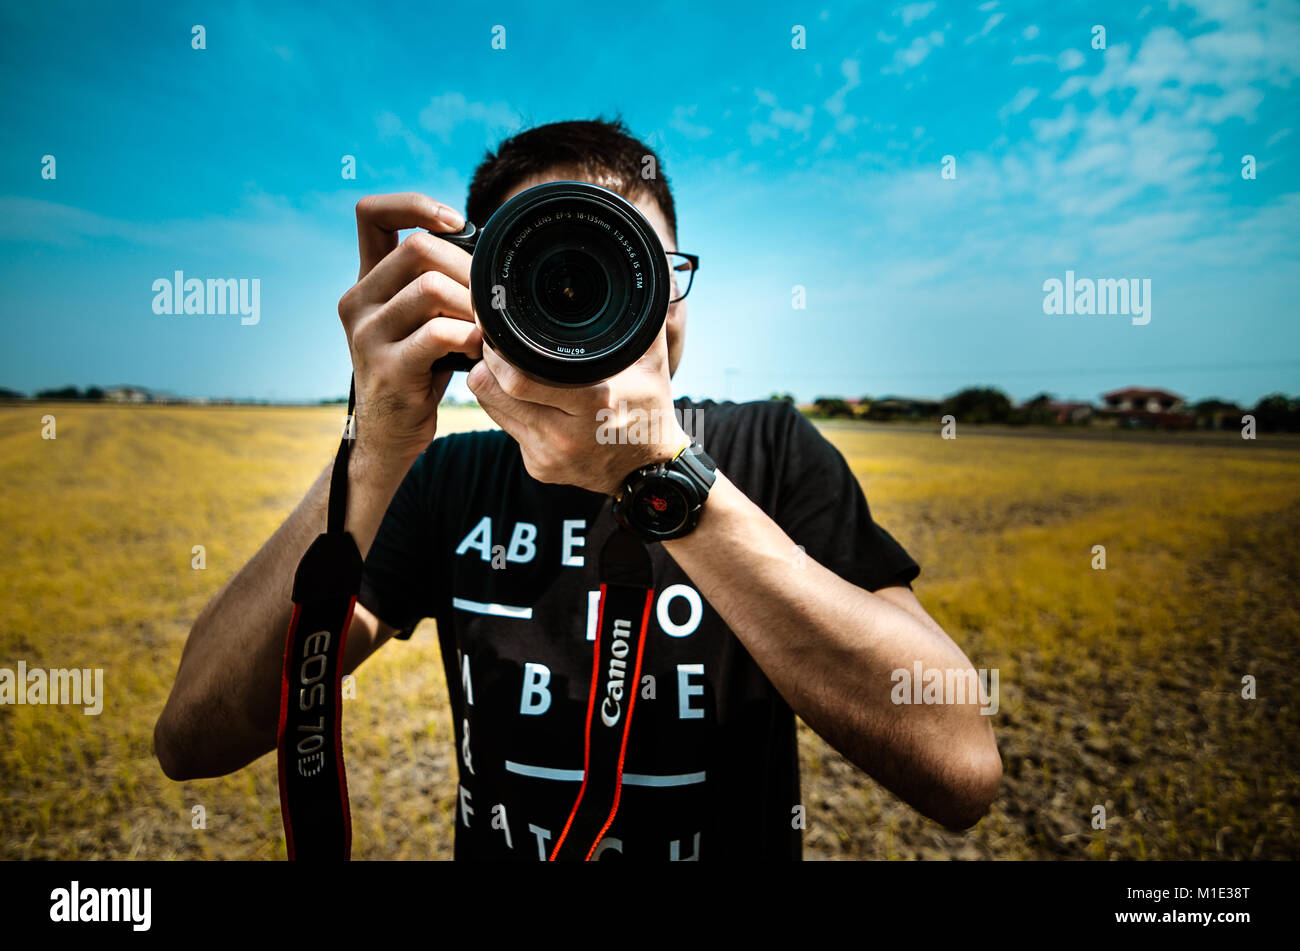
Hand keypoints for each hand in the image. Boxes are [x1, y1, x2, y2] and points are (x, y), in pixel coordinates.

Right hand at [337, 193, 483, 471]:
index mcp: (366, 282)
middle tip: (491, 297)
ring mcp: (367, 334)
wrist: (390, 434)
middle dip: (467, 268)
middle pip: (418, 249)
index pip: (370, 214)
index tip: (457, 223)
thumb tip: (486, 253)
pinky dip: (469, 336)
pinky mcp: (387, 368)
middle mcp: (357, 301)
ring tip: (487, 326)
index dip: (414, 205)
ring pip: (431, 288)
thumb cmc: (418, 372)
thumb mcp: (419, 320)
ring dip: (473, 304)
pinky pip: (438, 333)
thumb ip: (434, 285)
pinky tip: (480, 348)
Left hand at [465, 323, 688, 495]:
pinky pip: (504, 427)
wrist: (650, 470)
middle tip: (493, 342)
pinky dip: (507, 407)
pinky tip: (526, 397)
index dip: (498, 348)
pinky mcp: (538, 468)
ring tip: (507, 365)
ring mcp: (548, 455)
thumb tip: (645, 271)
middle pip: (494, 389)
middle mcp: (566, 434)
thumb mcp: (651, 360)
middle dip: (486, 361)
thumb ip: (642, 316)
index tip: (496, 328)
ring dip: (492, 382)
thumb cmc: (650, 406)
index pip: (518, 374)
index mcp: (593, 401)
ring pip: (491, 407)